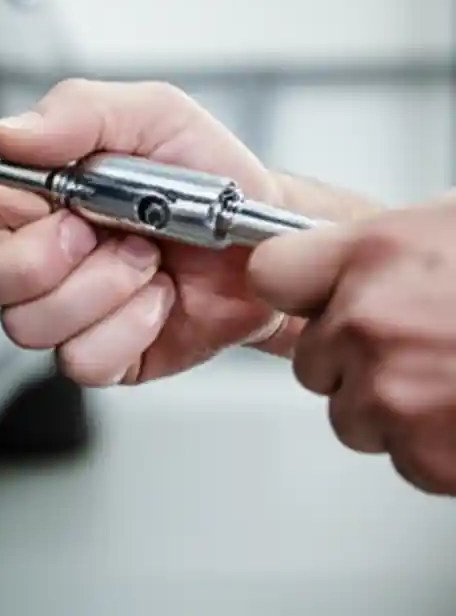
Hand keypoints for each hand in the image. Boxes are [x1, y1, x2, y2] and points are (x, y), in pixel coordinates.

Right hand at [0, 79, 292, 385]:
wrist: (268, 237)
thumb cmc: (206, 174)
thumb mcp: (151, 115)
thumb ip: (76, 113)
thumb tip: (4, 134)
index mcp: (26, 192)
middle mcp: (29, 254)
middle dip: (34, 256)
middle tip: (92, 227)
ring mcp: (59, 309)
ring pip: (25, 323)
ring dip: (98, 287)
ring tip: (144, 256)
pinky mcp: (97, 354)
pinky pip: (81, 360)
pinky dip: (130, 325)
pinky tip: (155, 298)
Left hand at [249, 197, 455, 494]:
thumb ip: (394, 249)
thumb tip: (352, 265)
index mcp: (377, 254)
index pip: (273, 272)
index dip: (299, 288)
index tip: (312, 297)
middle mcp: (369, 322)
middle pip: (313, 360)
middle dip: (358, 362)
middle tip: (430, 349)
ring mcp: (392, 393)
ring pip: (356, 419)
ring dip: (399, 412)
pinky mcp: (427, 457)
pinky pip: (408, 462)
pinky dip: (443, 452)